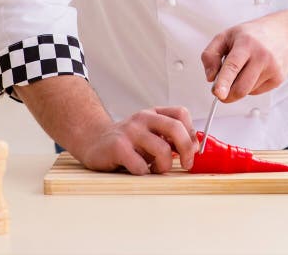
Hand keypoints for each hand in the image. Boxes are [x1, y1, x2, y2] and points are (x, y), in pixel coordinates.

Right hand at [83, 106, 197, 175]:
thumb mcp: (150, 133)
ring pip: (162, 150)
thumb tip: (193, 149)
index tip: (193, 150)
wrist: (93, 140)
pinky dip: (144, 173)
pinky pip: (141, 166)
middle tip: (187, 164)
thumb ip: (169, 138)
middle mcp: (143, 118)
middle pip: (175, 128)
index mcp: (154, 113)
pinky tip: (138, 171)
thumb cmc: (127, 141)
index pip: (181, 113)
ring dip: (163, 166)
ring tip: (155, 170)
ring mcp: (130, 131)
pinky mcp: (118, 146)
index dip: (191, 132)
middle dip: (186, 150)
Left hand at [200, 13, 287, 102]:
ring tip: (244, 68)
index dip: (224, 82)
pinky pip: (257, 91)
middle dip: (227, 94)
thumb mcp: (226, 35)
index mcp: (246, 43)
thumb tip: (210, 78)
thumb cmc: (253, 34)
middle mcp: (261, 56)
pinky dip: (251, 86)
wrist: (284, 33)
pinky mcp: (279, 78)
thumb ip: (210, 55)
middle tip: (220, 89)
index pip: (233, 66)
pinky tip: (255, 71)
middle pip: (241, 88)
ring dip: (239, 86)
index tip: (218, 93)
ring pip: (248, 91)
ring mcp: (272, 68)